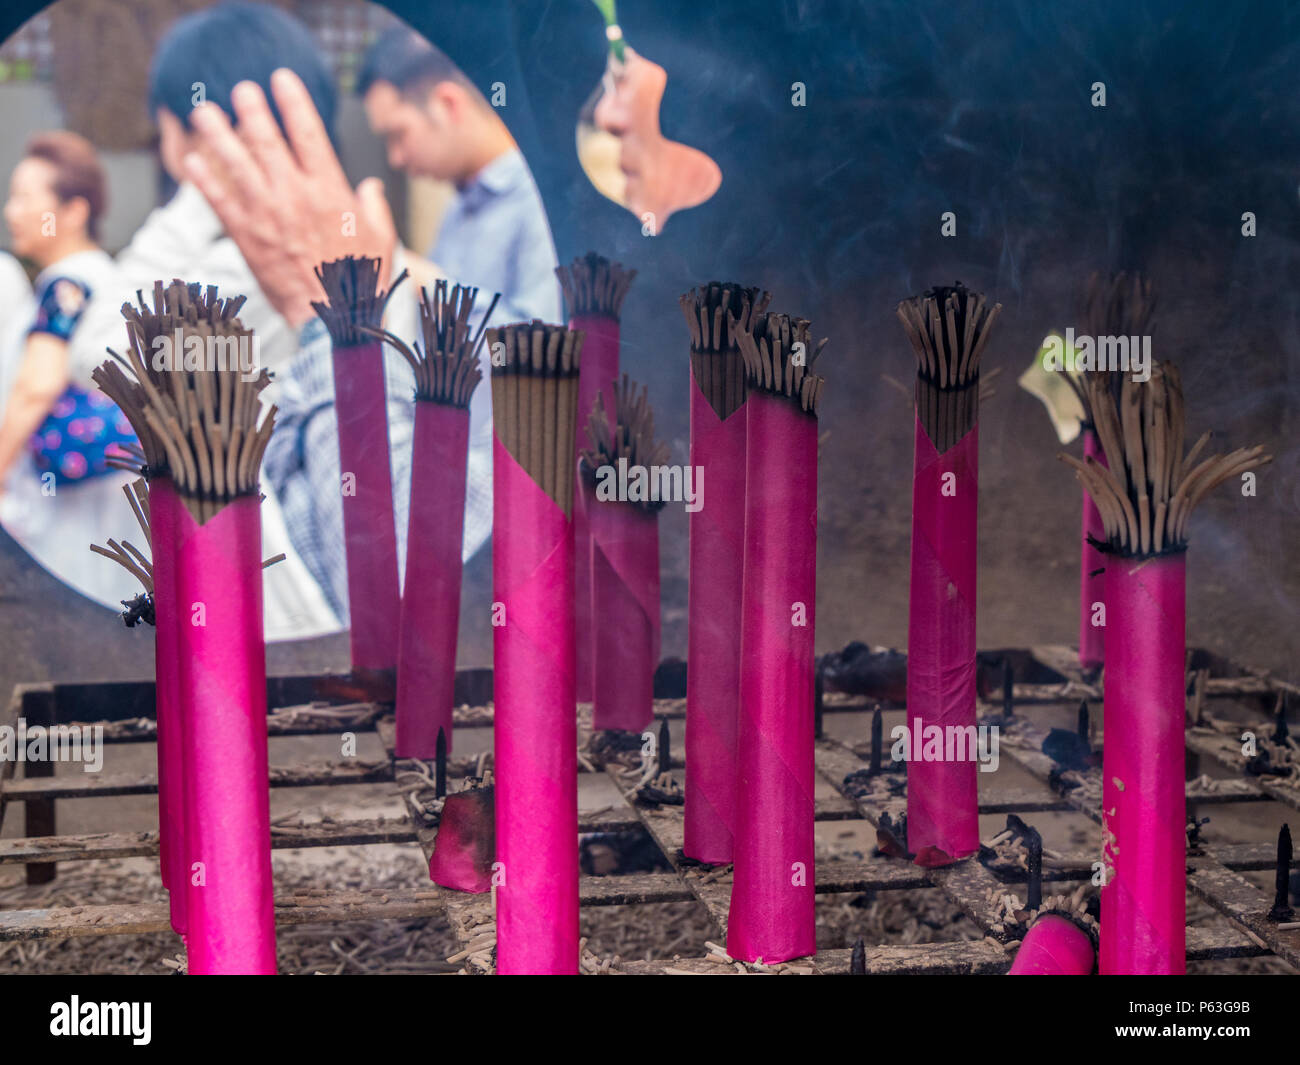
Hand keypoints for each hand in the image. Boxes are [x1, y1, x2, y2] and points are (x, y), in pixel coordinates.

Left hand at [183, 68, 397, 329]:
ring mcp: (268, 215)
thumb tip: (370, 188)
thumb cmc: (363, 282)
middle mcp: (296, 195)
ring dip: (218, 135)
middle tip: (241, 90)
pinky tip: (192, 162)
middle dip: (252, 109)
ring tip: (205, 114)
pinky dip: (204, 180)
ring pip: (237, 164)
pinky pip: (220, 202)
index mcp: (330, 191)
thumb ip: (374, 208)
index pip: (308, 132)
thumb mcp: (383, 240)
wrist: (338, 320)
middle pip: (267, 139)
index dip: (293, 101)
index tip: (282, 79)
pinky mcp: (247, 238)